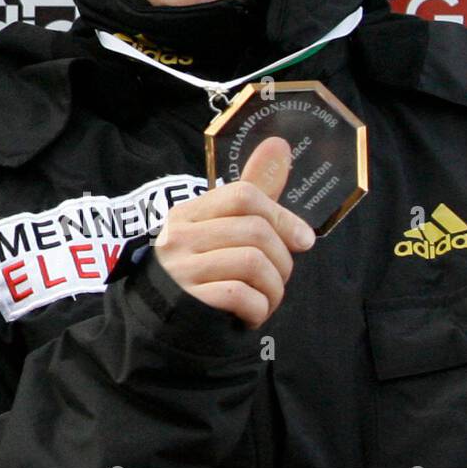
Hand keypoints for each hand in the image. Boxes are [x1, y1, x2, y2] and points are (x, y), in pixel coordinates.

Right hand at [154, 137, 314, 328]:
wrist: (165, 323)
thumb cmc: (204, 270)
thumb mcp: (223, 227)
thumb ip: (253, 189)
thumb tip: (279, 144)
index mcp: (188, 214)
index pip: (243, 195)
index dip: (282, 217)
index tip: (302, 241)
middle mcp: (180, 237)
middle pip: (255, 231)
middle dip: (282, 261)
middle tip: (277, 278)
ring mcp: (181, 269)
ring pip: (253, 263)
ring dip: (274, 289)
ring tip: (265, 298)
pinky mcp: (189, 302)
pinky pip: (242, 296)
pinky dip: (259, 309)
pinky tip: (252, 314)